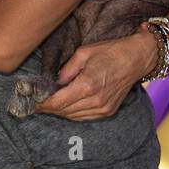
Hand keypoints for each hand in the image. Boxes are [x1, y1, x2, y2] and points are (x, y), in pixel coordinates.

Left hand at [35, 30, 158, 121]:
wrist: (137, 58)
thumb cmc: (111, 52)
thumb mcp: (84, 53)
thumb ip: (66, 70)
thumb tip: (54, 83)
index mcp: (87, 85)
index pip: (57, 102)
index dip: (42, 104)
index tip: (31, 103)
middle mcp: (95, 100)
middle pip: (63, 111)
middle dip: (48, 108)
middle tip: (36, 103)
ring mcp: (103, 108)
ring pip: (73, 116)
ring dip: (59, 111)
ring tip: (49, 104)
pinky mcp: (108, 111)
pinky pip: (84, 117)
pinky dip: (72, 113)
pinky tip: (66, 105)